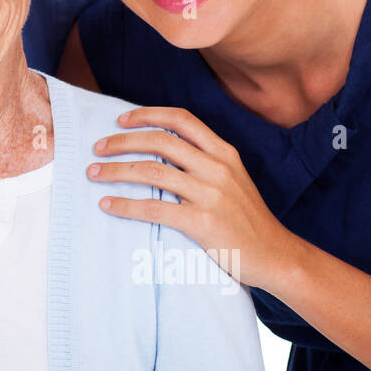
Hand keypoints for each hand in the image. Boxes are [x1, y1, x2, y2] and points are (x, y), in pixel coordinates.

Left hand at [87, 106, 296, 290]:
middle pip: (159, 141)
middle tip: (98, 148)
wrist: (277, 256)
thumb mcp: (233, 179)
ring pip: (151, 172)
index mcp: (224, 153)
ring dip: (115, 171)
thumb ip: (204, 162)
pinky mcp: (203, 223)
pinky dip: (125, 205)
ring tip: (93, 173)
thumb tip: (160, 152)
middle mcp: (217, 168)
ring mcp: (211, 194)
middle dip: (122, 141)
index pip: (181, 119)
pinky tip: (107, 205)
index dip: (147, 115)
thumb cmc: (248, 219)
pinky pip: (153, 209)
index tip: (120, 120)